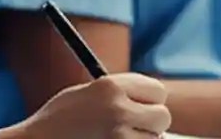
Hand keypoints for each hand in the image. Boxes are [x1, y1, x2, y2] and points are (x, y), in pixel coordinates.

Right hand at [21, 74, 170, 138]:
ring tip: (115, 137)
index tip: (144, 105)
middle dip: (151, 122)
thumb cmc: (58, 120)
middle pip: (162, 116)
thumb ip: (116, 93)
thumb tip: (149, 101)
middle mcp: (117, 109)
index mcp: (109, 86)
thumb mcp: (85, 94)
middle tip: (134, 125)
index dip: (151, 99)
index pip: (157, 90)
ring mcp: (119, 136)